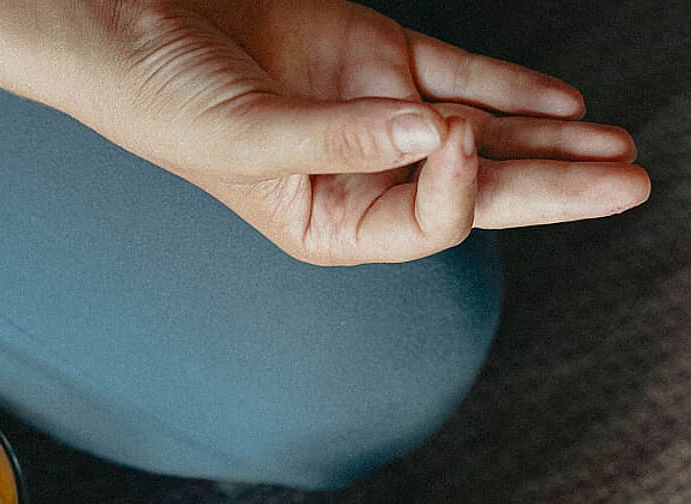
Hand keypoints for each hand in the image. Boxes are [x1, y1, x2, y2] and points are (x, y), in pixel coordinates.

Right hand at [78, 0, 649, 264]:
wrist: (129, 26)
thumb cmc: (162, 102)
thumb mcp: (245, 138)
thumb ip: (337, 141)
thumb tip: (433, 135)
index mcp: (324, 220)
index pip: (421, 221)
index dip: (455, 184)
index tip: (451, 130)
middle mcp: (359, 175)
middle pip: (474, 190)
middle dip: (554, 189)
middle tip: (629, 185)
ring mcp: (375, 114)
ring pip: (482, 134)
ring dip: (550, 142)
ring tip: (619, 151)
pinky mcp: (378, 58)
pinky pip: (464, 75)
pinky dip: (515, 88)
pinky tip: (567, 105)